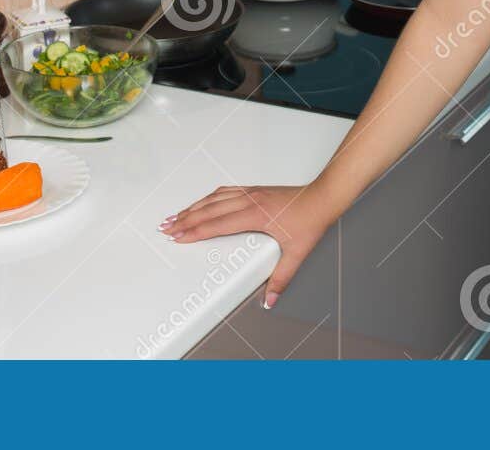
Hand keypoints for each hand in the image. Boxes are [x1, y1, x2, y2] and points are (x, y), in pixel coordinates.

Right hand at [161, 184, 333, 307]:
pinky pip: (224, 192)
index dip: (194, 231)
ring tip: (176, 215)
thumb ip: (281, 278)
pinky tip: (202, 201)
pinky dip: (208, 198)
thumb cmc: (310, 220)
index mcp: (255, 215)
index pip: (216, 225)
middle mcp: (249, 201)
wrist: (323, 197)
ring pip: (213, 199)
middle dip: (185, 220)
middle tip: (166, 227)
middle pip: (208, 210)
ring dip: (193, 207)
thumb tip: (269, 298)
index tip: (178, 237)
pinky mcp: (254, 191)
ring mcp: (250, 194)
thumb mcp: (297, 253)